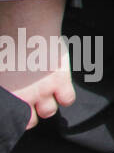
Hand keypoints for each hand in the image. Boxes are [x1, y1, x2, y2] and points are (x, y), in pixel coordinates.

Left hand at [0, 0, 76, 129]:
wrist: (24, 30)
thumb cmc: (5, 44)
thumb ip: (2, 82)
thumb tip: (6, 82)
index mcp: (5, 97)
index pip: (11, 120)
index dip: (16, 117)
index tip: (18, 109)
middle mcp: (23, 99)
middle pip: (30, 122)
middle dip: (31, 113)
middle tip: (32, 100)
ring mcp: (42, 92)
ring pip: (49, 111)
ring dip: (48, 104)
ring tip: (47, 91)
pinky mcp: (60, 83)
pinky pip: (68, 100)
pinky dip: (66, 95)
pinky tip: (61, 86)